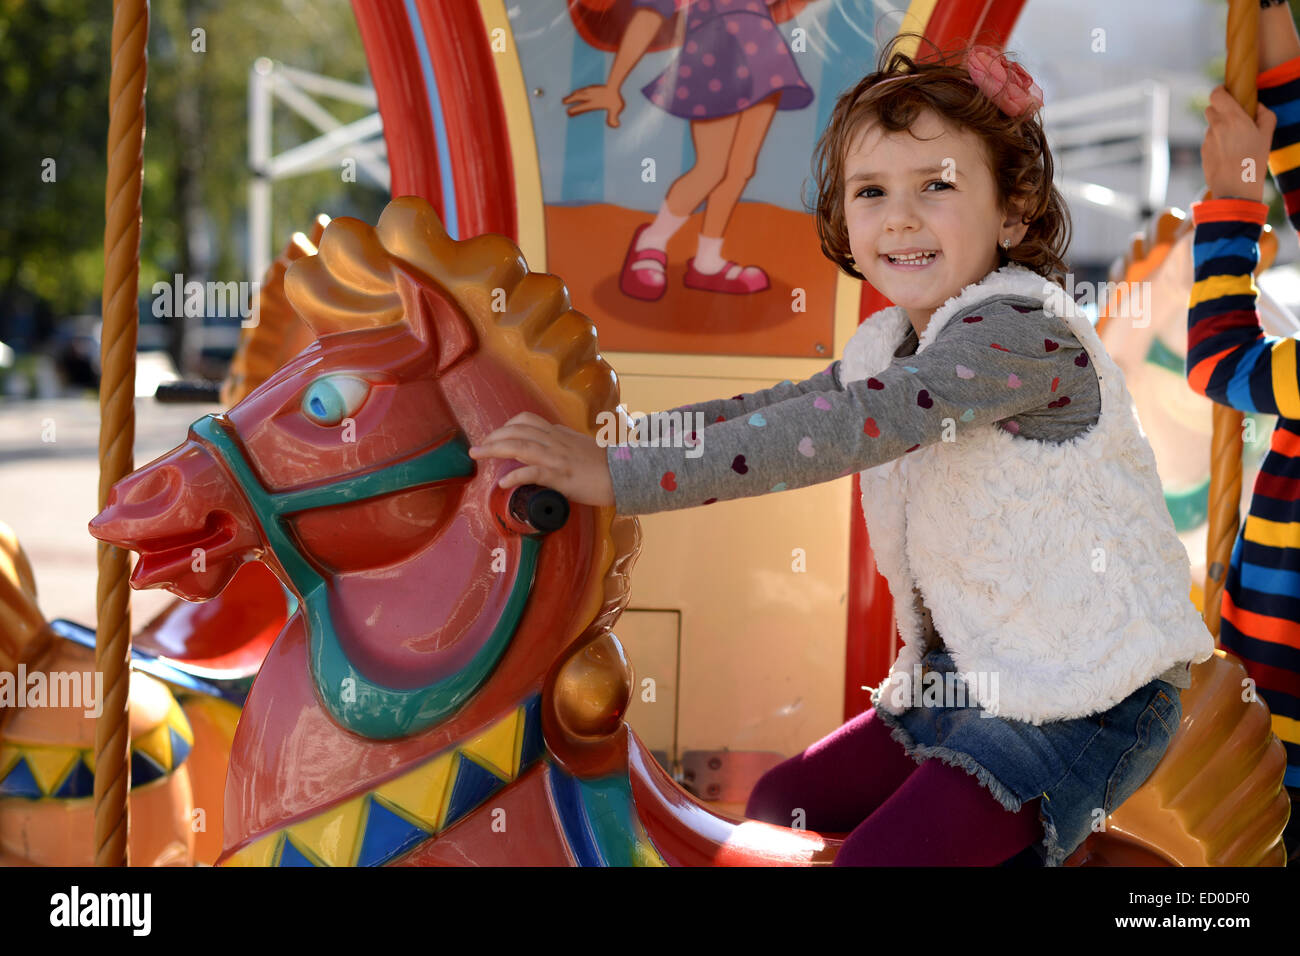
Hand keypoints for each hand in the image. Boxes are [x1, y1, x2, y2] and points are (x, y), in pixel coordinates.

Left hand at [468, 412, 615, 506]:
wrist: (625, 475)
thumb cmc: (604, 465)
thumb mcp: (580, 446)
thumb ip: (561, 443)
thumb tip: (544, 446)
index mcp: (558, 433)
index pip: (526, 421)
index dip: (505, 427)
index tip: (494, 437)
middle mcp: (555, 441)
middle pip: (516, 431)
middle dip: (492, 437)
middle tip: (477, 449)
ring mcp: (557, 458)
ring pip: (519, 446)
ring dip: (494, 449)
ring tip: (478, 456)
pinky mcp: (561, 476)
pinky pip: (533, 472)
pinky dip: (514, 475)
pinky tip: (503, 483)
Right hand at [562, 84, 624, 127]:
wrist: (615, 84)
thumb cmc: (615, 98)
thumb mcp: (617, 108)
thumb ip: (614, 117)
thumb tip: (616, 125)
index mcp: (594, 102)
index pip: (583, 107)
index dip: (575, 110)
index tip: (568, 112)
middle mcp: (590, 96)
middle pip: (578, 97)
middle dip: (570, 100)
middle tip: (563, 102)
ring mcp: (590, 91)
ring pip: (579, 93)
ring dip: (572, 96)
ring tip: (566, 99)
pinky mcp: (592, 87)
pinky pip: (583, 89)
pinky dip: (578, 92)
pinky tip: (576, 92)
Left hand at [1202, 85, 1275, 201]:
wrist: (1235, 188)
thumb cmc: (1254, 160)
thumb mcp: (1266, 135)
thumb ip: (1265, 115)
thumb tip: (1257, 107)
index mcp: (1231, 117)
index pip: (1216, 94)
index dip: (1220, 91)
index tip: (1228, 93)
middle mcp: (1215, 126)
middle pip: (1210, 108)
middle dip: (1220, 109)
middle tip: (1234, 117)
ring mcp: (1207, 140)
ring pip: (1210, 126)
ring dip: (1219, 128)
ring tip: (1234, 141)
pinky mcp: (1203, 152)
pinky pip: (1209, 141)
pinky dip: (1216, 142)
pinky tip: (1228, 153)